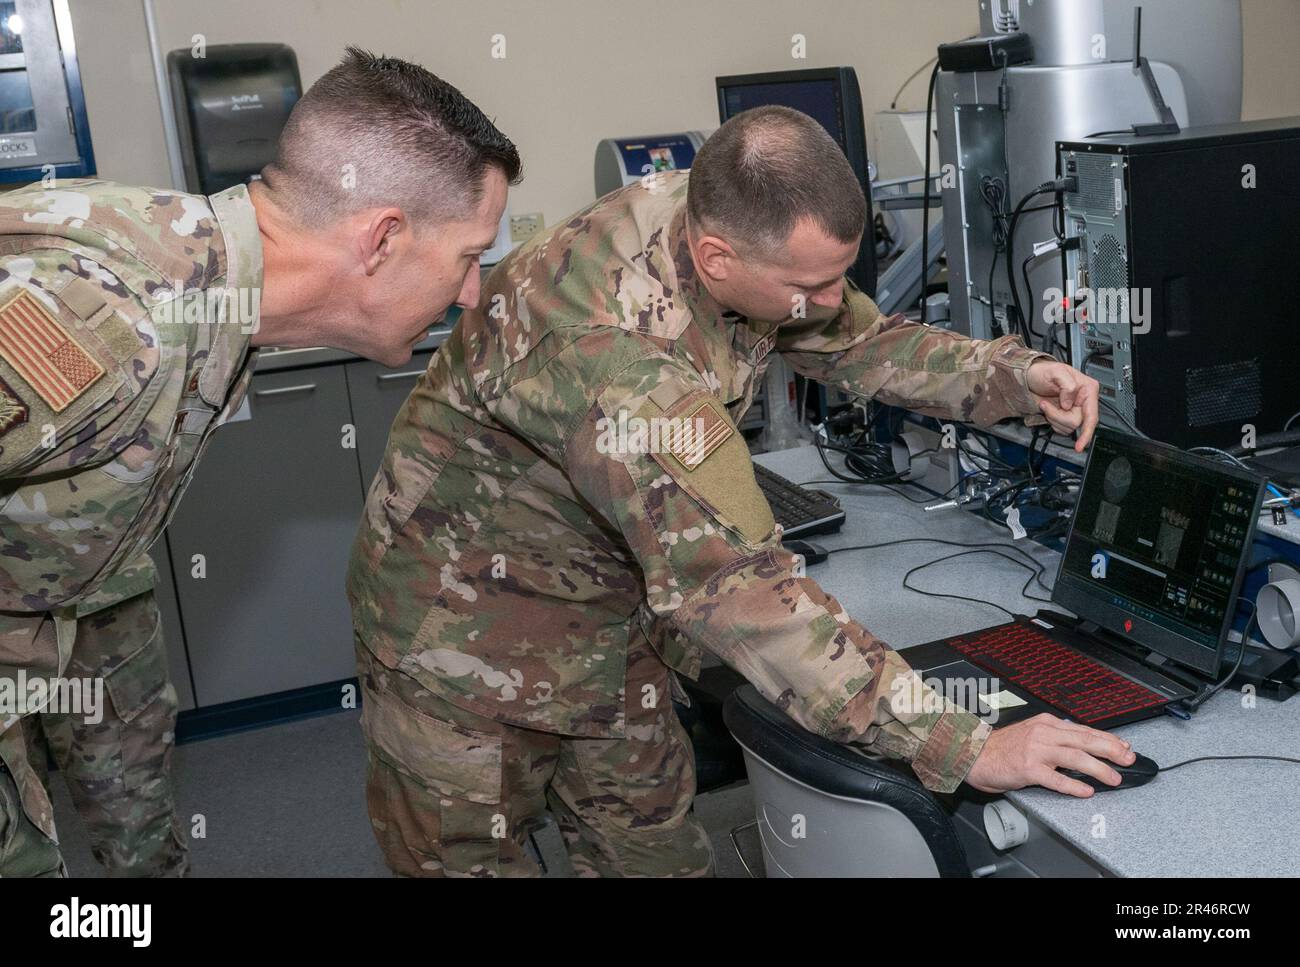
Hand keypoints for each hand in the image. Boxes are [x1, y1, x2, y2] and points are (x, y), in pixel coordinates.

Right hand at [965, 713, 1135, 797]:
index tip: (1125, 747)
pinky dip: (1073, 785)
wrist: (974, 754)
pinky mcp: (1027, 768)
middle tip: (1128, 759)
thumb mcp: (1032, 734)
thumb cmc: (1003, 748)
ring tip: (1113, 778)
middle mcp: (1043, 733)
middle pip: (1084, 740)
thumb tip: (1085, 746)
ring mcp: (1035, 750)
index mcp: (1045, 723)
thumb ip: (1056, 738)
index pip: (1084, 729)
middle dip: (1111, 749)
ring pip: (1075, 757)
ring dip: (1098, 768)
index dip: (1108, 738)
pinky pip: (1055, 778)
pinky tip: (1085, 790)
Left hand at [1025, 359, 1099, 450]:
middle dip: (1058, 416)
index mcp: (1087, 389)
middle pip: (1076, 423)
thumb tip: (1069, 403)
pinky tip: (1048, 410)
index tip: (1081, 445)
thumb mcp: (1055, 371)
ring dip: (1053, 418)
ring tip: (1046, 404)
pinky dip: (1052, 422)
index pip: (1092, 415)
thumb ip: (1067, 385)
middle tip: (1046, 405)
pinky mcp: (1065, 416)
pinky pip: (1061, 429)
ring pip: (1068, 427)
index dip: (1087, 431)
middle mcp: (1083, 401)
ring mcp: (1074, 410)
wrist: (1030, 377)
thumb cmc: (1043, 372)